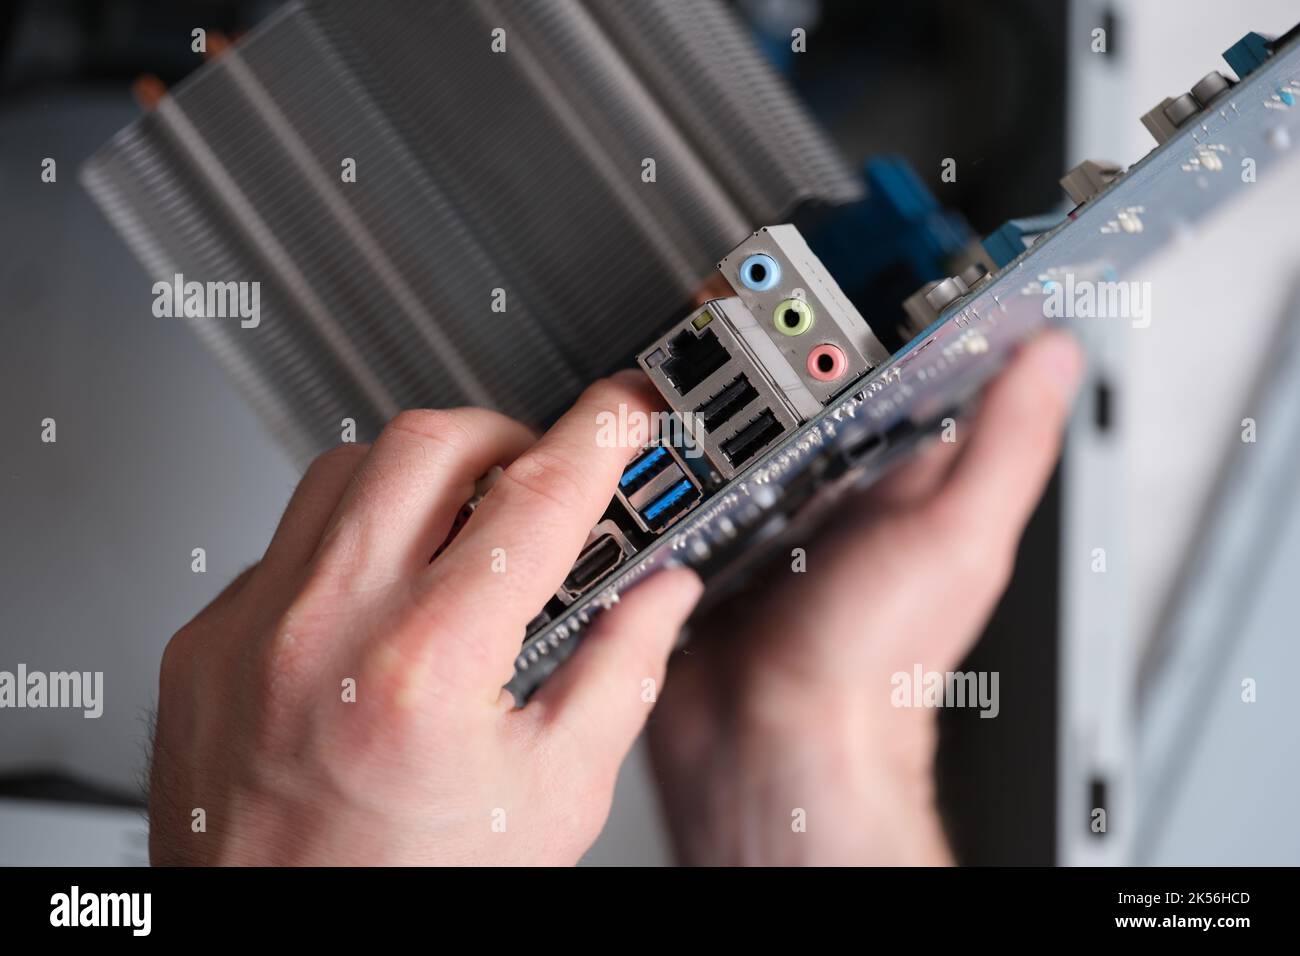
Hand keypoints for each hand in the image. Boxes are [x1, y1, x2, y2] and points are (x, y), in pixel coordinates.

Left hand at [149, 371, 702, 864]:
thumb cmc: (408, 901)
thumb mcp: (552, 798)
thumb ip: (621, 674)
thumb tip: (661, 597)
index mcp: (428, 667)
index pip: (540, 496)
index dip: (603, 432)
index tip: (626, 407)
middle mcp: (323, 629)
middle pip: (430, 443)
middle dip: (508, 440)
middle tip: (544, 483)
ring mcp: (249, 630)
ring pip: (346, 471)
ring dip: (423, 479)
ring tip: (463, 535)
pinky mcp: (205, 645)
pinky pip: (287, 542)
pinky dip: (351, 544)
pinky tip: (383, 598)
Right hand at [648, 331, 1084, 864]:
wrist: (772, 749)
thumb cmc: (874, 668)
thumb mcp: (958, 541)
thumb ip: (1005, 448)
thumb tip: (1051, 354)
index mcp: (903, 487)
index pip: (901, 378)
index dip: (884, 320)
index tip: (861, 261)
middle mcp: (833, 497)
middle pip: (804, 394)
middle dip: (774, 348)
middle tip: (743, 298)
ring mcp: (762, 518)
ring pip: (736, 430)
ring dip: (714, 399)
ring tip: (690, 351)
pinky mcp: (703, 544)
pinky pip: (683, 482)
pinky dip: (670, 457)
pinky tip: (655, 431)